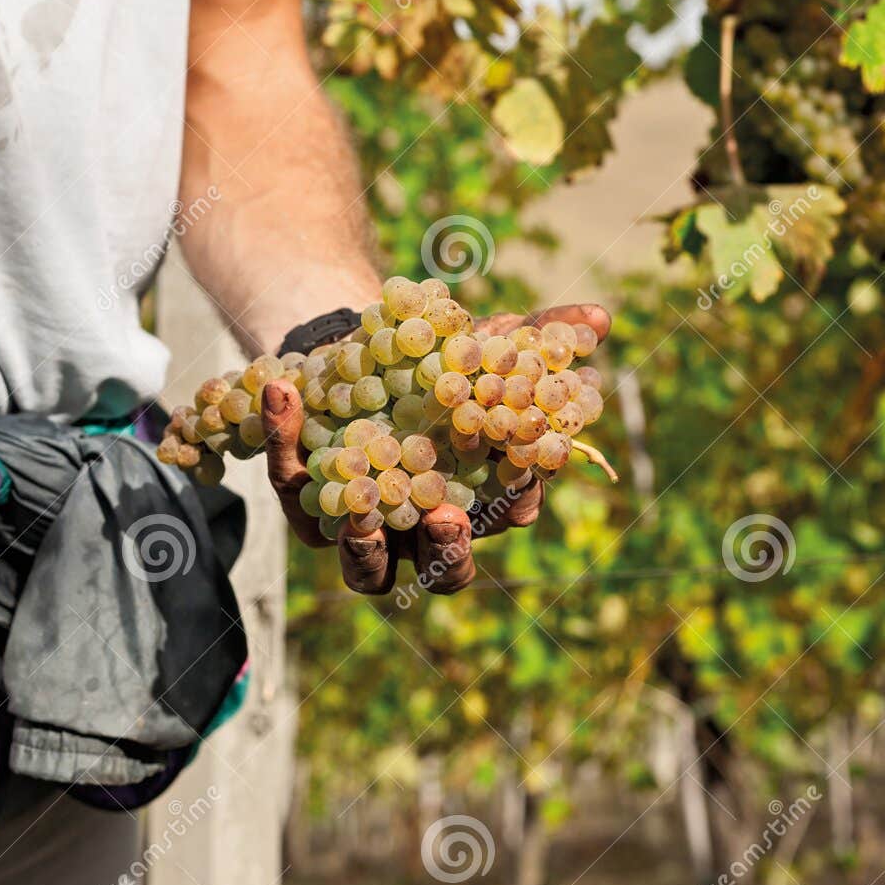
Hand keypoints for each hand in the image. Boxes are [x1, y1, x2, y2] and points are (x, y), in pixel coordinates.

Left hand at [262, 303, 610, 594]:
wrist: (351, 351)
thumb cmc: (431, 360)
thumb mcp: (484, 341)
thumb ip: (538, 335)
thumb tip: (600, 317)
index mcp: (479, 497)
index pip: (510, 514)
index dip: (517, 503)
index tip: (518, 487)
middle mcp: (423, 528)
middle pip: (444, 567)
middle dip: (447, 551)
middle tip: (445, 519)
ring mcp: (365, 529)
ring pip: (366, 567)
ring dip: (363, 544)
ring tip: (361, 499)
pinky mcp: (306, 505)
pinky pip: (293, 486)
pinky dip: (285, 440)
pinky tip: (285, 392)